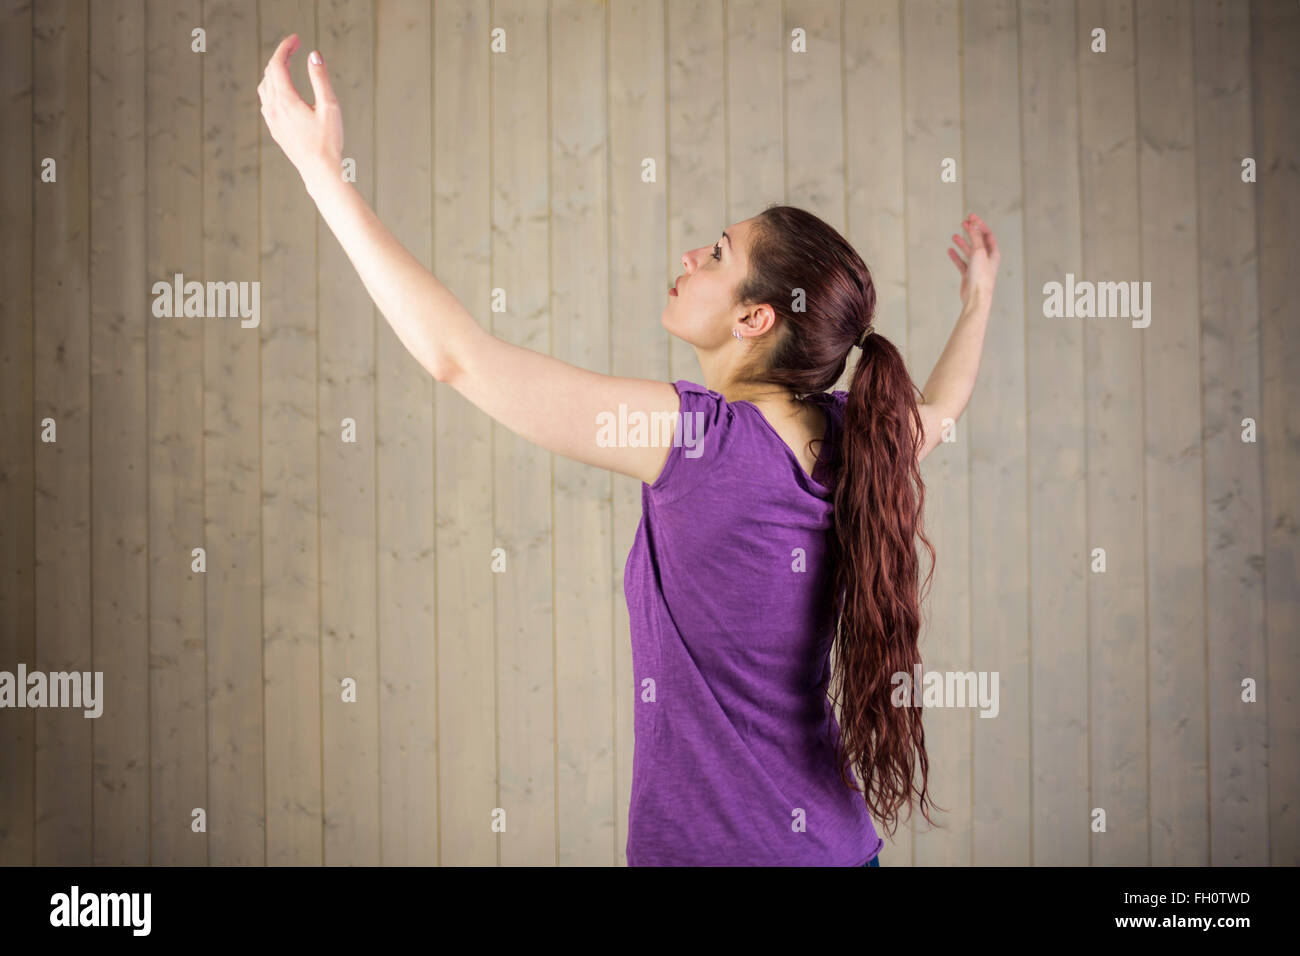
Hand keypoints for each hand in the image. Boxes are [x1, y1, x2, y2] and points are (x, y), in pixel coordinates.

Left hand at [257, 33, 341, 188]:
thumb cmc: (328, 141)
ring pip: (265, 86)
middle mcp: (274, 108)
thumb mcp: (329, 107)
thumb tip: (313, 55)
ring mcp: (272, 119)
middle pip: (270, 73)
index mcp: (286, 100)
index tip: (296, 39)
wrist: (319, 171)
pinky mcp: (275, 129)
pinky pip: (266, 101)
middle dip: (281, 57)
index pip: (278, 64)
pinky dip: (272, 87)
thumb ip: (320, 79)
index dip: (285, 48)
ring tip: (288, 65)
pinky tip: (283, 91)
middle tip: (296, 49)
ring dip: (275, 72)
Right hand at [947, 213, 999, 308]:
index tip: (971, 216)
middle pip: (979, 241)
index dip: (979, 224)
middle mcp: (987, 259)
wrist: (976, 297)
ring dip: (962, 243)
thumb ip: (975, 237)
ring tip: (954, 236)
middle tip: (963, 223)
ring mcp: (977, 267)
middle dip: (971, 232)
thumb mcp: (979, 252)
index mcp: (993, 253)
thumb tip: (973, 224)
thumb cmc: (981, 276)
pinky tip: (950, 251)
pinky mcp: (969, 275)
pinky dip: (956, 256)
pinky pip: (962, 263)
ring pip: (969, 252)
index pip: (987, 234)